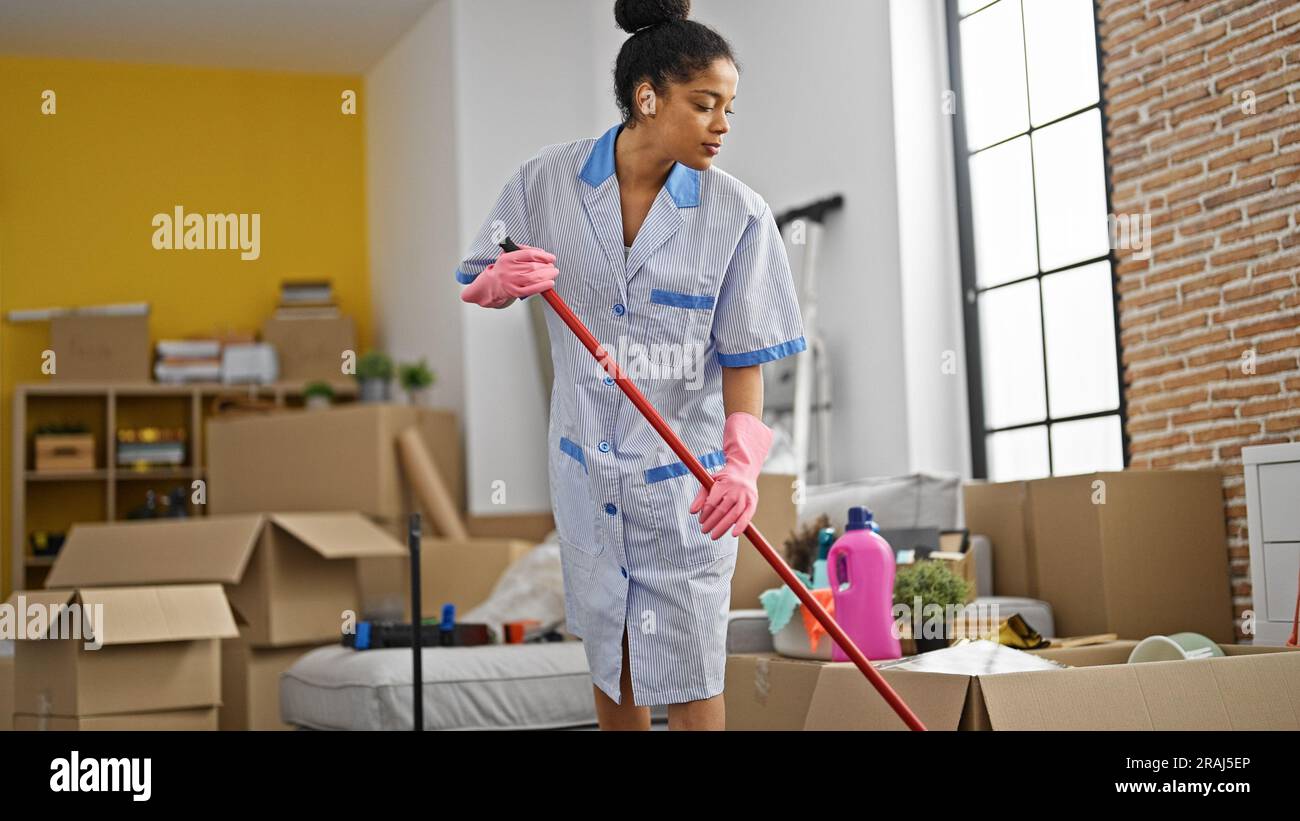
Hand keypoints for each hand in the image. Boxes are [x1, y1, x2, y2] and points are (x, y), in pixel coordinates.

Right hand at [460, 244, 557, 307]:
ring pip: (533, 278)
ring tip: (553, 273)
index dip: (544, 256)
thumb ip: (525, 250)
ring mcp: (512, 282)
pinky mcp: (515, 292)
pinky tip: (550, 283)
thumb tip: (541, 252)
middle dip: (547, 267)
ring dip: (547, 276)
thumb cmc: (503, 269)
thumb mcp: (509, 255)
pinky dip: (543, 286)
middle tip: (552, 267)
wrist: (491, 284)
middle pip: (533, 267)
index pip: (529, 255)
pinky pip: (531, 290)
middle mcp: (509, 270)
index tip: (552, 258)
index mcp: (508, 258)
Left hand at [689, 412, 772, 538]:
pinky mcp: (753, 502)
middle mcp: (736, 490)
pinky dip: (741, 526)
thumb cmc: (723, 479)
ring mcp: (745, 496)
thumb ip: (701, 497)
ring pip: (733, 515)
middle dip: (712, 522)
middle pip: (722, 510)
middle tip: (704, 531)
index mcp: (724, 484)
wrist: (744, 471)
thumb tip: (692, 512)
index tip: (701, 520)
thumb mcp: (710, 481)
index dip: (705, 513)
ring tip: (713, 536)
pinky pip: (747, 516)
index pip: (712, 502)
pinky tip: (734, 534)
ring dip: (723, 527)